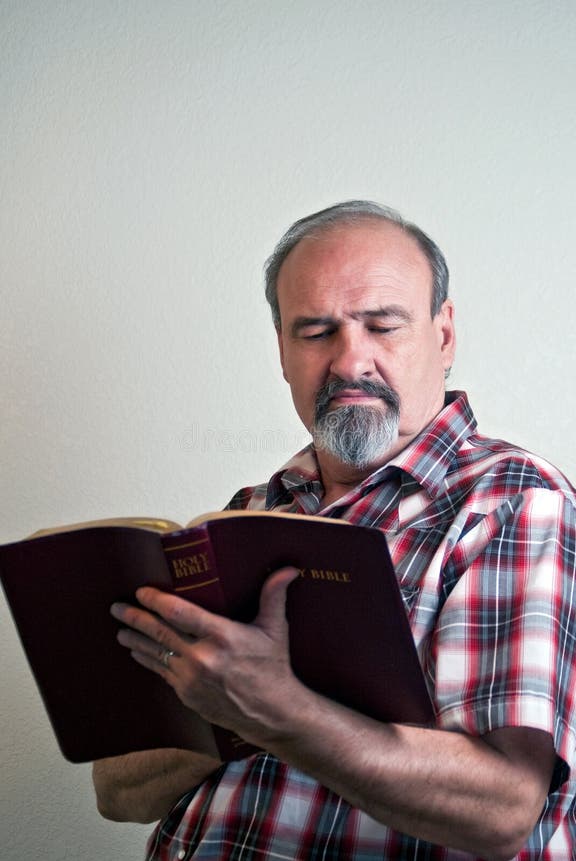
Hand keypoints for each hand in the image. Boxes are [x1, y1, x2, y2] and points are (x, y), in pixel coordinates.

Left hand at [110, 567, 301, 745]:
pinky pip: (162, 672)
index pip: (180, 613)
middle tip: (117, 606)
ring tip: (119, 629)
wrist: (272, 713)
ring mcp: (191, 679)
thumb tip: (289, 569)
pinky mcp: (187, 695)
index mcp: (222, 636)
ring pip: (156, 654)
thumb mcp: (275, 629)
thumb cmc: (273, 667)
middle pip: (159, 633)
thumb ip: (274, 596)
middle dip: (135, 618)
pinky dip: (147, 660)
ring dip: (134, 640)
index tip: (141, 591)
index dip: (157, 601)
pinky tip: (137, 653)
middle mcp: (202, 658)